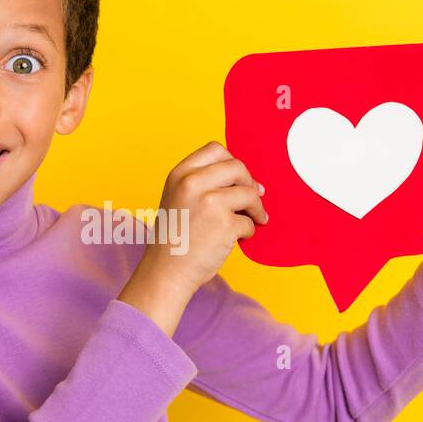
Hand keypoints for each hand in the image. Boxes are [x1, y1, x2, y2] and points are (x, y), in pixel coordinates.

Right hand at [118, 141, 265, 335]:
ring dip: (256, 208)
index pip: (215, 149)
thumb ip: (201, 183)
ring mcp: (210, 203)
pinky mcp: (225, 224)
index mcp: (180, 174)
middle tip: (253, 199)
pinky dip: (248, 231)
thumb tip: (246, 179)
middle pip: (237, 167)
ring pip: (249, 193)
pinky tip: (237, 239)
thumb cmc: (174, 239)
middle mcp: (193, 183)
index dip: (232, 162)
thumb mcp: (177, 199)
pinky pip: (249, 221)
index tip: (238, 178)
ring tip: (254, 219)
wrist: (166, 272)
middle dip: (249, 183)